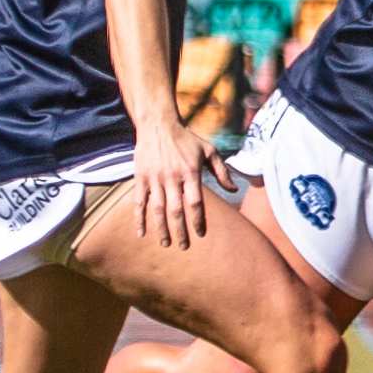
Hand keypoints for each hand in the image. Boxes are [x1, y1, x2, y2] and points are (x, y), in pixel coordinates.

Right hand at [132, 119, 236, 249]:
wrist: (158, 125)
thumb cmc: (187, 139)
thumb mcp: (209, 151)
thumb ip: (221, 171)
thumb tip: (233, 190)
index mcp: (191, 172)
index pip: (196, 202)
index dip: (198, 220)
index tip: (201, 234)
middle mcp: (172, 177)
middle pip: (176, 210)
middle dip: (181, 231)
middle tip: (184, 247)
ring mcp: (154, 178)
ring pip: (157, 209)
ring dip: (161, 229)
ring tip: (166, 244)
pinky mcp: (140, 178)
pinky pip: (139, 202)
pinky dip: (139, 218)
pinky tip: (141, 233)